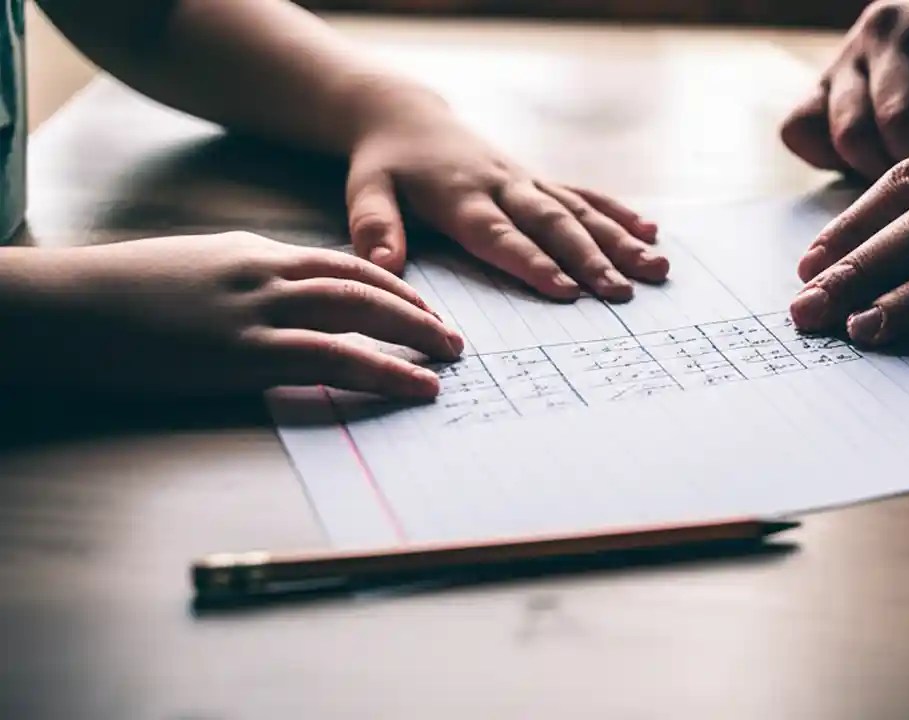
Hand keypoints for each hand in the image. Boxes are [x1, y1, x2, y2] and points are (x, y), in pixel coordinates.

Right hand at [4, 233, 462, 396]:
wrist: (63, 307)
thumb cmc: (115, 299)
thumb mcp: (190, 274)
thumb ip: (240, 285)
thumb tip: (275, 312)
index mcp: (253, 252)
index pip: (341, 263)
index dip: (389, 285)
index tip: (419, 305)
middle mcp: (267, 271)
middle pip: (365, 284)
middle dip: (417, 309)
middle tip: (452, 335)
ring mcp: (260, 309)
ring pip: (362, 312)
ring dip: (416, 334)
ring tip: (450, 357)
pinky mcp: (247, 351)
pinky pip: (337, 358)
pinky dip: (386, 371)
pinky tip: (417, 386)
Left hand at [343, 87, 665, 301]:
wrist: (406, 116)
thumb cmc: (385, 165)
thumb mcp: (365, 189)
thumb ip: (375, 226)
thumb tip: (385, 265)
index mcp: (461, 196)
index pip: (499, 234)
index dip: (531, 261)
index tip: (564, 290)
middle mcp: (503, 186)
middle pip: (552, 224)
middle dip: (590, 258)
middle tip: (621, 291)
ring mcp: (527, 181)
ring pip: (579, 210)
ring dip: (619, 240)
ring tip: (655, 268)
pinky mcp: (539, 179)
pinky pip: (584, 193)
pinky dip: (617, 212)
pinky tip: (651, 232)